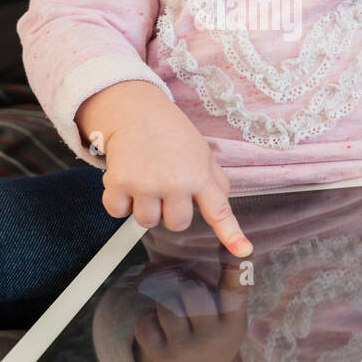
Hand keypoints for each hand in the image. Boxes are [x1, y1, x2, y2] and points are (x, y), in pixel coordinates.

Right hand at [94, 97, 252, 257]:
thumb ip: (214, 182)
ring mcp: (146, 184)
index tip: (243, 251)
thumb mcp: (201, 152)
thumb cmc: (170, 132)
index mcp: (200, 175)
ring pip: (147, 222)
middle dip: (169, 210)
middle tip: (164, 184)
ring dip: (143, 206)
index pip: (220, 211)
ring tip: (145, 178)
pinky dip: (118, 200)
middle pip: (176, 225)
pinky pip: (118, 212)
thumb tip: (221, 208)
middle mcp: (175, 182)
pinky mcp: (119, 183)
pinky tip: (126, 179)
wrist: (136, 110)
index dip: (232, 234)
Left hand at [132, 258, 247, 361]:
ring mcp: (185, 349)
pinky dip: (148, 319)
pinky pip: (146, 322)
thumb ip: (228, 290)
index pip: (234, 291)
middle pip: (190, 290)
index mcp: (232, 324)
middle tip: (182, 289)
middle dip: (182, 285)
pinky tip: (159, 329)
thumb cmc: (212, 335)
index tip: (242, 249)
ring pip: (165, 304)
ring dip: (164, 302)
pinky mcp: (162, 355)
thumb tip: (230, 246)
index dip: (237, 268)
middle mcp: (211, 338)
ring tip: (172, 312)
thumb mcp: (228, 318)